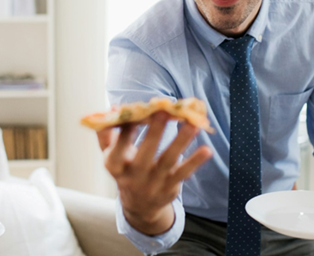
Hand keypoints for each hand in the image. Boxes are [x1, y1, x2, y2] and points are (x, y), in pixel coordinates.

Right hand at [98, 111, 212, 235]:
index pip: (116, 148)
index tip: (135, 113)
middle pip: (144, 154)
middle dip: (154, 133)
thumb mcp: (111, 154)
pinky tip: (206, 150)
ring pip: (168, 160)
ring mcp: (153, 183)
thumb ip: (107, 132)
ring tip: (193, 124)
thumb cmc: (125, 169)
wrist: (139, 205)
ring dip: (181, 141)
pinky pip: (183, 173)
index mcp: (114, 165)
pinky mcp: (170, 187)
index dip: (125, 132)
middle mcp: (133, 176)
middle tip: (164, 112)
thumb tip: (114, 108)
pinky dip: (195, 162)